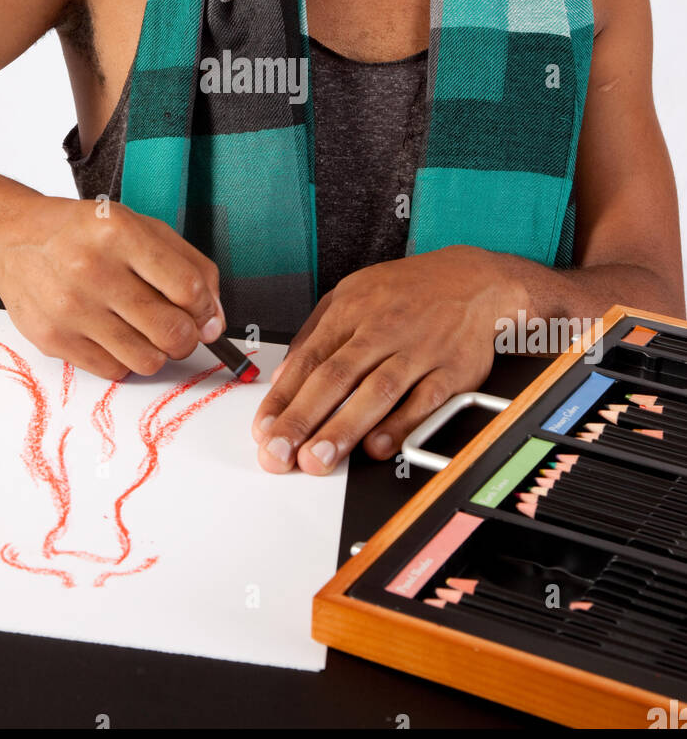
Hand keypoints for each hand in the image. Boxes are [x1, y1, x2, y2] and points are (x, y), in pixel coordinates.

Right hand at [0, 195, 224, 380]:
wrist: (12, 239)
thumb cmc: (83, 232)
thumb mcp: (140, 226)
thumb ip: (188, 265)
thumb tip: (215, 318)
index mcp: (119, 234)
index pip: (188, 288)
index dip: (208, 309)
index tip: (206, 314)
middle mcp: (93, 271)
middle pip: (171, 331)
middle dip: (187, 336)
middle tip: (179, 327)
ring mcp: (71, 309)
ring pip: (147, 360)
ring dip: (158, 351)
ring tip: (146, 330)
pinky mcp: (54, 339)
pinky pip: (114, 370)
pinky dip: (125, 359)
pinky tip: (116, 334)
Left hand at [251, 245, 522, 473]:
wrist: (474, 279)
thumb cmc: (408, 291)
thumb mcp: (353, 293)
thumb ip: (315, 334)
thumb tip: (284, 376)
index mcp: (352, 309)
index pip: (308, 359)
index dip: (283, 398)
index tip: (264, 430)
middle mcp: (382, 329)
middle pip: (336, 376)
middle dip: (303, 418)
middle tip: (280, 453)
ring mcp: (418, 350)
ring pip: (376, 391)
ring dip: (344, 428)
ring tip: (317, 459)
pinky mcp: (452, 370)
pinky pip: (424, 400)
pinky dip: (400, 425)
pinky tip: (376, 447)